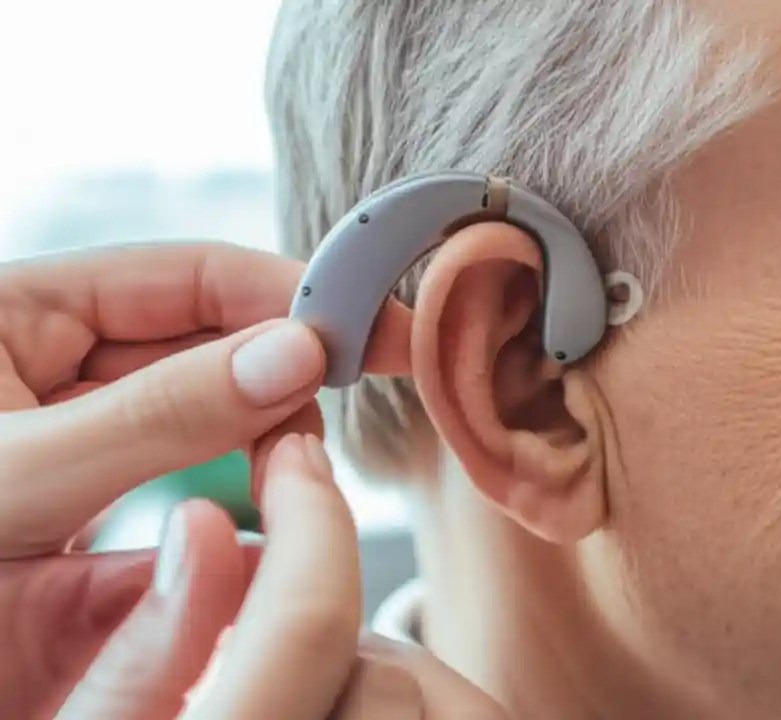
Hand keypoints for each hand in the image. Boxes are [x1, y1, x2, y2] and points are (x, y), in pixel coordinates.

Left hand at [0, 241, 500, 716]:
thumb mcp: (16, 472)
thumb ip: (159, 416)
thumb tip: (297, 354)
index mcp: (18, 312)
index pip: (190, 275)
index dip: (291, 292)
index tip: (377, 327)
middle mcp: (55, 362)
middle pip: (208, 337)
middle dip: (288, 363)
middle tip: (359, 397)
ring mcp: (78, 436)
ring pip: (209, 412)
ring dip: (269, 432)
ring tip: (308, 464)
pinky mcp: (94, 510)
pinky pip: (188, 483)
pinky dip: (237, 495)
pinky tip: (272, 502)